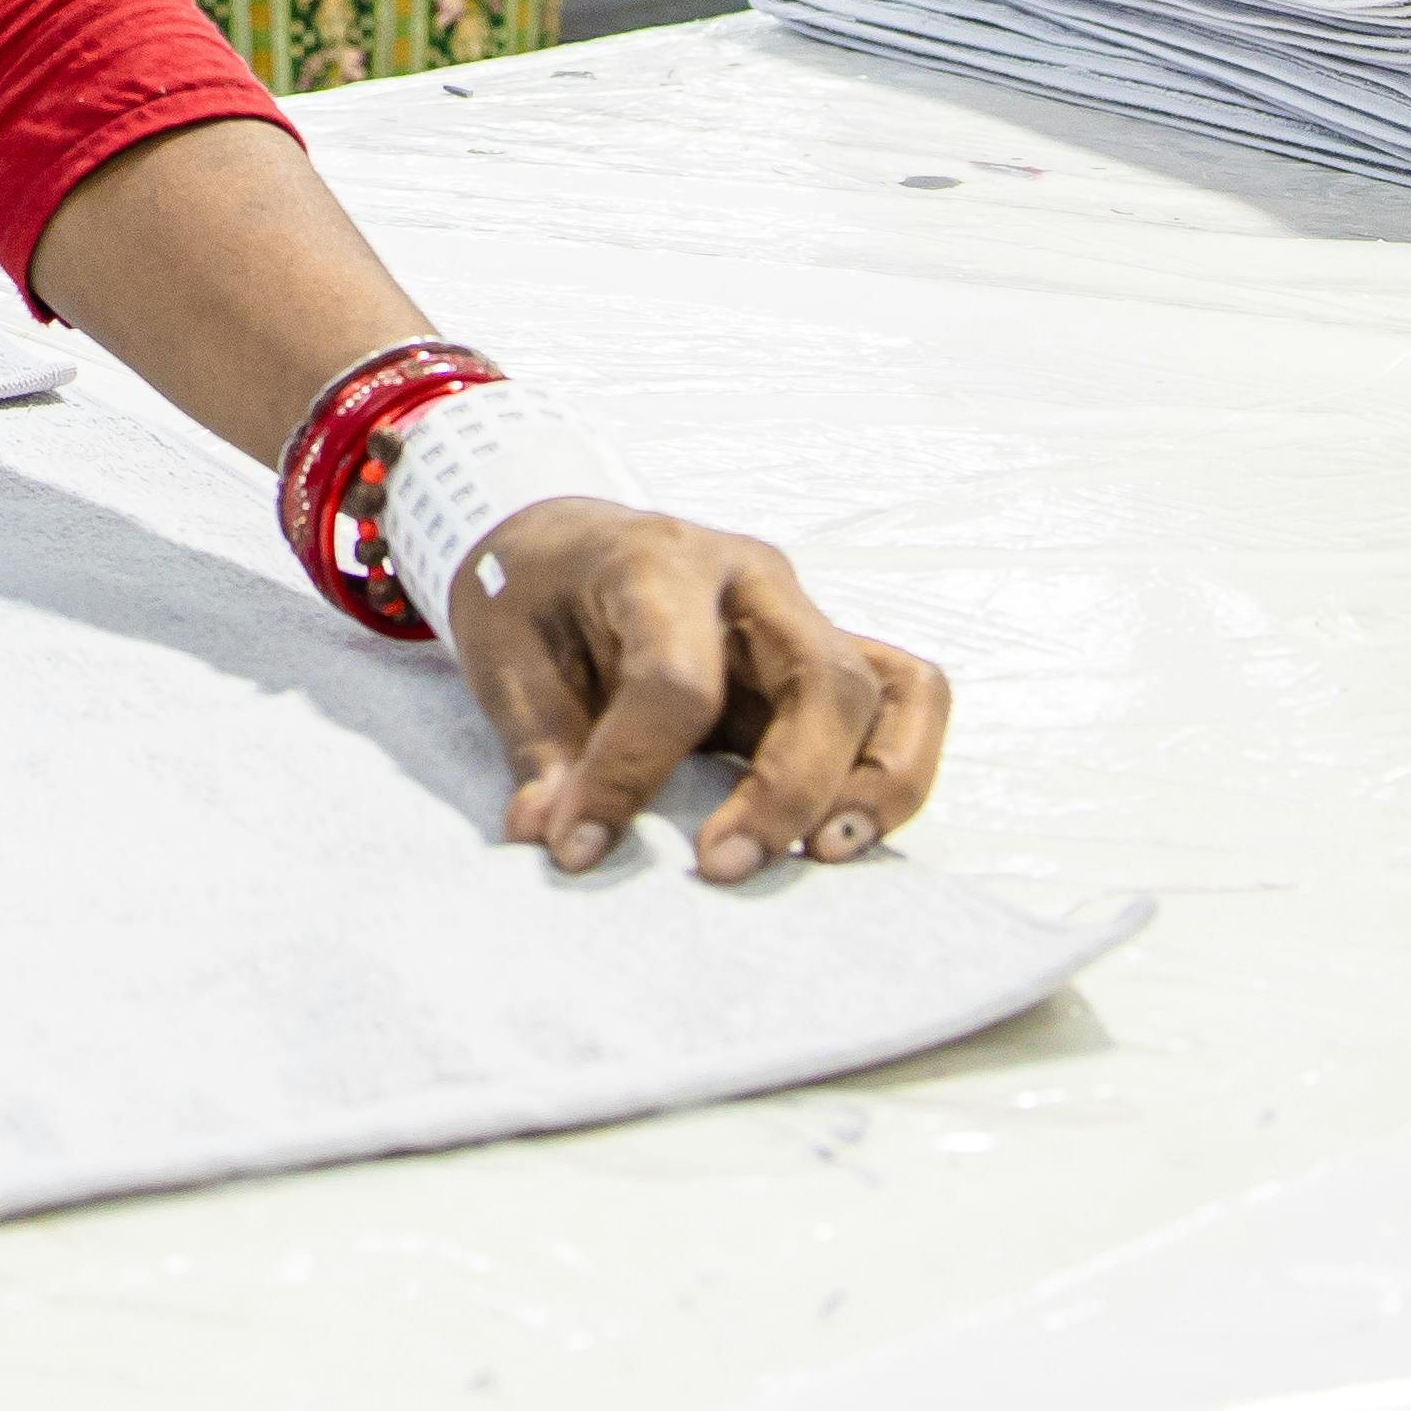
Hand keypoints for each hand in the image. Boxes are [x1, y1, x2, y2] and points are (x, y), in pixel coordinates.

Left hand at [450, 498, 949, 882]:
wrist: (562, 543)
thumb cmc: (534, 592)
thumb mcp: (503, 656)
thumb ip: (538, 749)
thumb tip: (551, 833)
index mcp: (656, 563)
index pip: (675, 678)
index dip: (630, 773)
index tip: (577, 845)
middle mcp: (749, 581)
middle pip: (821, 678)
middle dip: (787, 789)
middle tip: (721, 867)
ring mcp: (799, 615)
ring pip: (891, 690)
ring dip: (873, 786)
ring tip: (821, 858)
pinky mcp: (824, 656)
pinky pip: (906, 701)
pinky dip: (896, 770)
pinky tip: (840, 833)